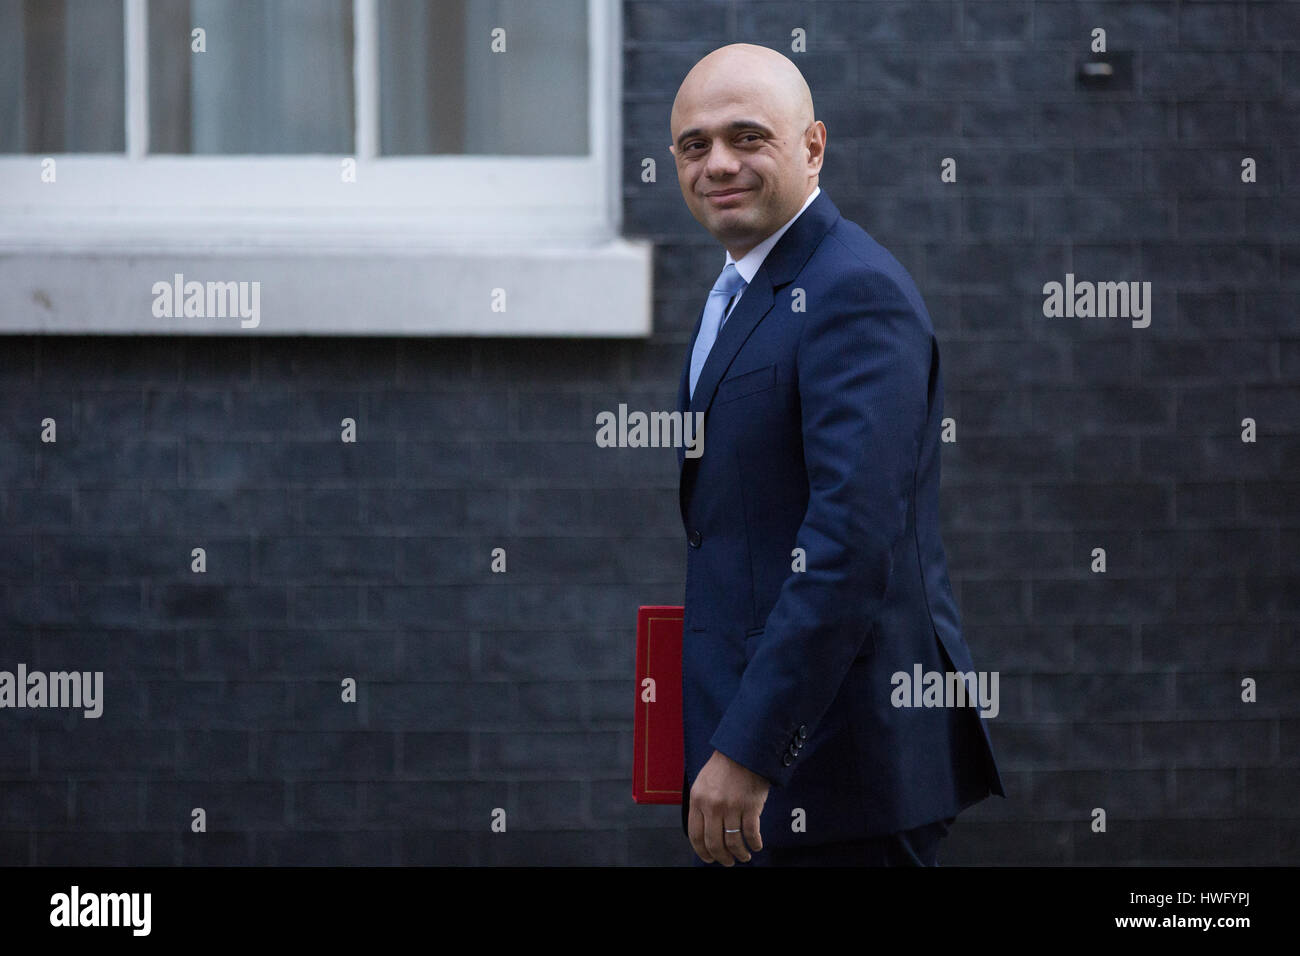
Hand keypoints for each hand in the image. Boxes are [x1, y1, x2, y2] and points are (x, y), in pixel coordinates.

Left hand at [688, 749, 770, 864]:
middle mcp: (712, 806)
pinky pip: (751, 834)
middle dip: (721, 858)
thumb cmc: (724, 766)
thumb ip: (701, 805)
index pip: (696, 835)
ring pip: (733, 842)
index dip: (702, 852)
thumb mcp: (703, 783)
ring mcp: (731, 807)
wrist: (744, 750)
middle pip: (714, 843)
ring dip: (739, 854)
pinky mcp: (750, 806)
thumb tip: (703, 831)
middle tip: (727, 862)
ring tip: (743, 856)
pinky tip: (756, 846)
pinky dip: (754, 844)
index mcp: (697, 800)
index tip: (709, 858)